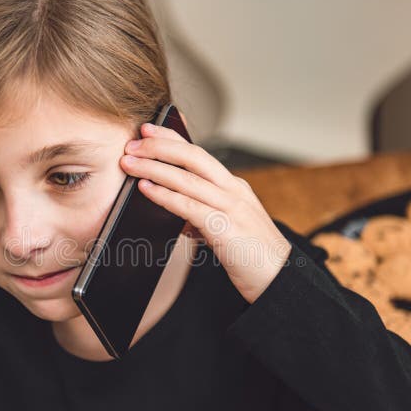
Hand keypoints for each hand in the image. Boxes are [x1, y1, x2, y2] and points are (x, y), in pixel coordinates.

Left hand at [120, 121, 291, 303]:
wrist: (281, 280)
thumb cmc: (253, 256)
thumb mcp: (228, 227)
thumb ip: (205, 216)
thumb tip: (177, 213)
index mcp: (234, 187)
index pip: (199, 154)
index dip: (172, 139)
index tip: (147, 130)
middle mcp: (234, 191)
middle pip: (193, 157)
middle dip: (159, 146)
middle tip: (132, 142)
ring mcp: (232, 208)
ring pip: (187, 179)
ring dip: (154, 168)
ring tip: (130, 163)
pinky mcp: (226, 228)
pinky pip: (189, 207)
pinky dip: (165, 196)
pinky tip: (147, 189)